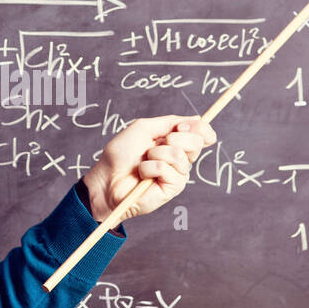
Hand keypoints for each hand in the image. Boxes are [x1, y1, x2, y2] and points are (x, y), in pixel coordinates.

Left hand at [81, 115, 217, 222]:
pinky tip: (143, 174)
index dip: (198, 127)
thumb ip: (170, 122)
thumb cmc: (121, 155)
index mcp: (175, 142)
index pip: (202, 133)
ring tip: (144, 161)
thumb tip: (197, 118)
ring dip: (155, 154)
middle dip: (174, 138)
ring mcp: (178, 174)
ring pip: (179, 155)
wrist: (106, 178)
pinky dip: (150, 168)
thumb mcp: (144, 128)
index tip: (180, 126)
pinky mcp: (172, 188)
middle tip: (154, 146)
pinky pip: (167, 169)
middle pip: (197, 142)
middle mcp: (180, 157)